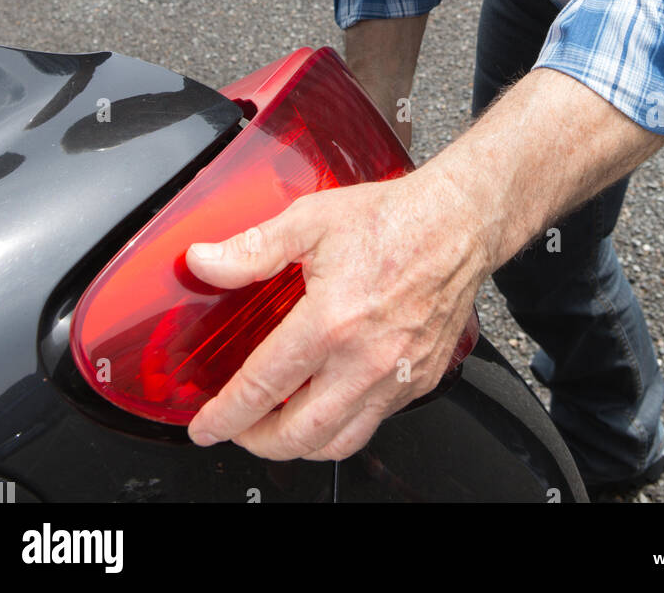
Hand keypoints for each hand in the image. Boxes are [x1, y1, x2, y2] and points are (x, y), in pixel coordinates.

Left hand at [184, 166, 487, 460]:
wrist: (458, 222)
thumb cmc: (393, 219)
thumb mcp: (310, 221)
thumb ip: (253, 249)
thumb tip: (205, 262)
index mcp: (330, 322)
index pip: (262, 388)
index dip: (225, 416)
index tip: (206, 426)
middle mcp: (365, 360)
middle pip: (299, 435)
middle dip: (257, 442)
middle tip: (238, 429)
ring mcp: (397, 376)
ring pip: (339, 442)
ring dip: (300, 444)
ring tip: (279, 426)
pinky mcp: (422, 379)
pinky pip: (376, 422)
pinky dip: (344, 424)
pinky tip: (329, 401)